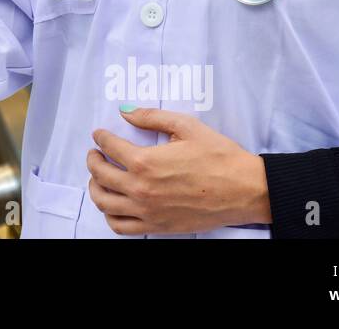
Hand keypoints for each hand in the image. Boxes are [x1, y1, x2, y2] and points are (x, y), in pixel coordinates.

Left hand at [87, 107, 270, 234]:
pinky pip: (121, 227)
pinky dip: (110, 216)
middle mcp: (141, 189)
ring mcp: (147, 211)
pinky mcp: (157, 227)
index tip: (99, 134)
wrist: (245, 189)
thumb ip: (152, 117)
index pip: (109, 147)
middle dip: (93, 160)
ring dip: (95, 187)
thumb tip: (126, 111)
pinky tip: (113, 204)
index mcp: (145, 162)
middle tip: (95, 153)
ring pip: (104, 203)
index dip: (101, 137)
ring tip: (98, 178)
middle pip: (100, 175)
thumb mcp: (186, 126)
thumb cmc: (219, 157)